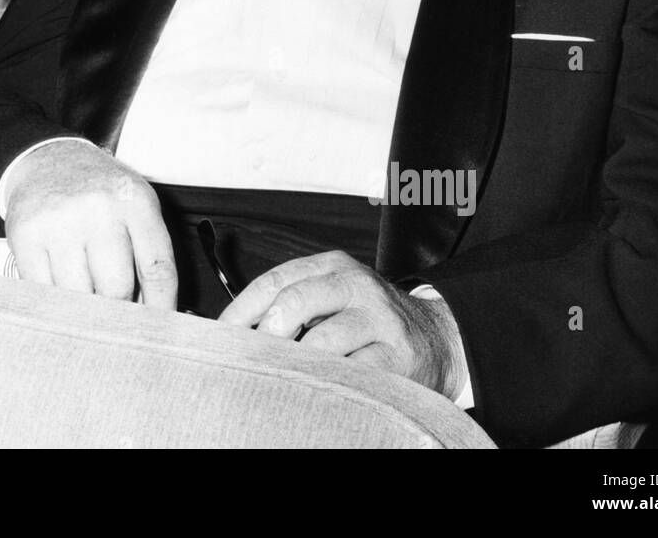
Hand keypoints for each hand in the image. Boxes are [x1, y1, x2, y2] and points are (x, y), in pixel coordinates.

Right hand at [5, 140, 177, 308]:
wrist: (49, 160)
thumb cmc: (99, 192)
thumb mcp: (135, 208)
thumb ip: (149, 256)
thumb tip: (154, 318)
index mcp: (135, 202)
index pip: (158, 270)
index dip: (160, 310)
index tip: (156, 332)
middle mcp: (99, 208)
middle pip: (116, 290)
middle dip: (117, 311)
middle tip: (113, 314)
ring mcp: (60, 222)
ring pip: (78, 297)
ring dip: (83, 309)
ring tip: (85, 295)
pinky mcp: (27, 235)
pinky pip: (44, 291)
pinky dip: (54, 301)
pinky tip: (60, 289)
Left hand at [219, 251, 466, 399]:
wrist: (436, 337)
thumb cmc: (368, 319)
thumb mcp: (332, 296)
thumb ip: (290, 302)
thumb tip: (234, 331)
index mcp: (332, 266)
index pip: (275, 281)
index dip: (242, 311)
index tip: (221, 337)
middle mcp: (355, 285)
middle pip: (296, 301)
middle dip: (267, 335)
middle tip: (252, 361)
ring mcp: (378, 319)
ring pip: (322, 340)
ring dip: (295, 365)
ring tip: (280, 380)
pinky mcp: (397, 356)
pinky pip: (353, 373)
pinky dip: (330, 384)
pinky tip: (317, 391)